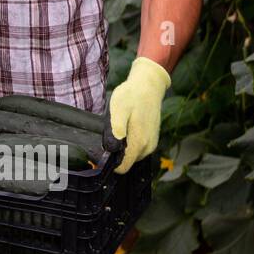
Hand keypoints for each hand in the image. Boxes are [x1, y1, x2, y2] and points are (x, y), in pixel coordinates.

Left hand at [109, 56, 171, 174]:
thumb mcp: (119, 108)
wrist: (149, 86)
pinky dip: (130, 143)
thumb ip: (117, 128)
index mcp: (139, 142)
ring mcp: (151, 144)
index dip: (110, 163)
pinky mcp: (152, 139)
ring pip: (132, 155)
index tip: (101, 152)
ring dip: (123, 147)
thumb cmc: (132, 96)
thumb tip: (113, 147)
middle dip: (116, 153)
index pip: (123, 167)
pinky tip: (126, 128)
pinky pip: (138, 148)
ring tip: (119, 128)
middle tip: (109, 134)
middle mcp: (147, 147)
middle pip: (127, 162)